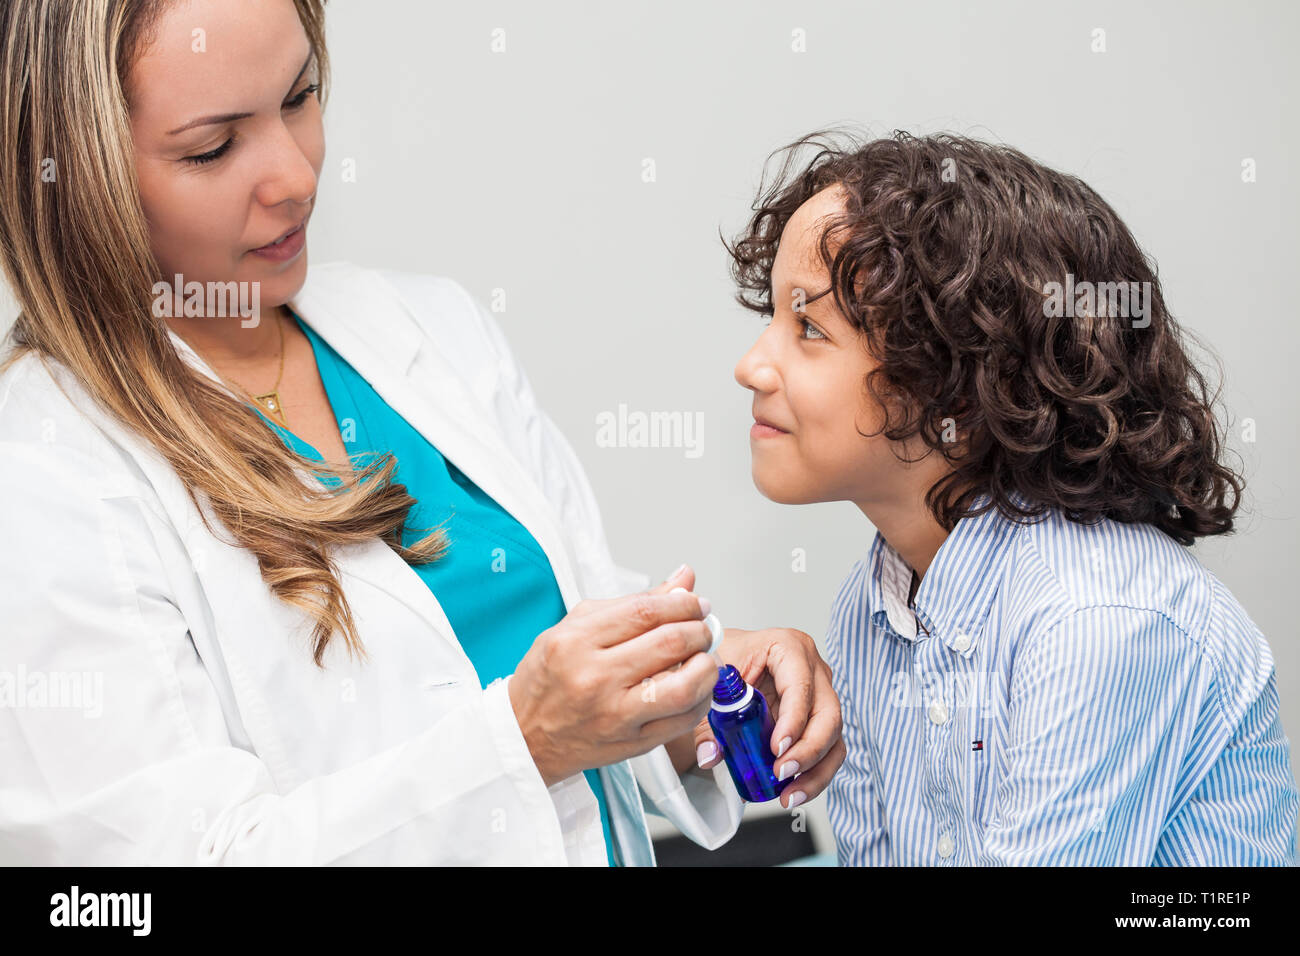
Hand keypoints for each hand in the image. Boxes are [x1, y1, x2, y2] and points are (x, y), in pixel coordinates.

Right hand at [508, 565, 716, 786]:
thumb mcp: (576, 627)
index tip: (694, 603)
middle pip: (670, 643)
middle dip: (699, 629)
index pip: (646, 611)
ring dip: (707, 665)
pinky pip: (684, 719)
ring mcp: (615, 714)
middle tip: (702, 627)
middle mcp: (595, 678)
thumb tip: (682, 580)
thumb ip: (633, 603)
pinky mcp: (632, 743)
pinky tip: (697, 686)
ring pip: (684, 685)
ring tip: (703, 656)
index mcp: (576, 642)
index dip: (682, 602)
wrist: (526, 736)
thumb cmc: (549, 679)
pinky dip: (702, 698)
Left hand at [693, 626, 843, 809]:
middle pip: (828, 714)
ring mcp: (820, 695)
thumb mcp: (711, 686)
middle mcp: (813, 670)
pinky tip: (794, 792)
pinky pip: (828, 749)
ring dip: (815, 771)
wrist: (726, 663)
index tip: (776, 748)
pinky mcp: (819, 719)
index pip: (800, 686)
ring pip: (834, 737)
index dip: (793, 720)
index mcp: (788, 648)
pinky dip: (814, 774)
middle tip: (781, 773)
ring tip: (789, 795)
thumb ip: (708, 721)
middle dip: (808, 751)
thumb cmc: (724, 662)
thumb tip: (709, 756)